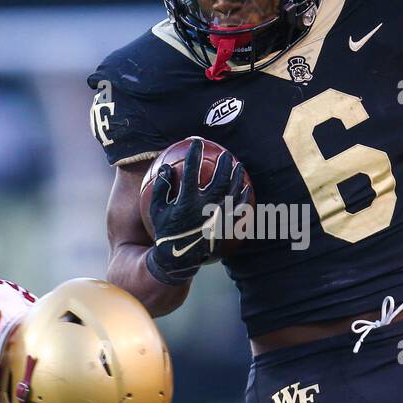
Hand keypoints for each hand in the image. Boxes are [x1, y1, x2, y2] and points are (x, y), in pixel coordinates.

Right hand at [145, 138, 248, 284]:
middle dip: (223, 164)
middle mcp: (204, 208)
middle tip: (226, 154)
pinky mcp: (224, 227)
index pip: (191, 171)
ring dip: (236, 177)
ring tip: (238, 166)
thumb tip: (165, 167)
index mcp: (186, 202)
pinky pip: (238, 210)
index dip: (193, 155)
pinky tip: (246, 188)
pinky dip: (243, 198)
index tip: (195, 143)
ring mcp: (217, 218)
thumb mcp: (156, 210)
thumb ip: (161, 187)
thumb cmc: (165, 232)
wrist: (178, 259)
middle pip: (219, 180)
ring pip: (232, 193)